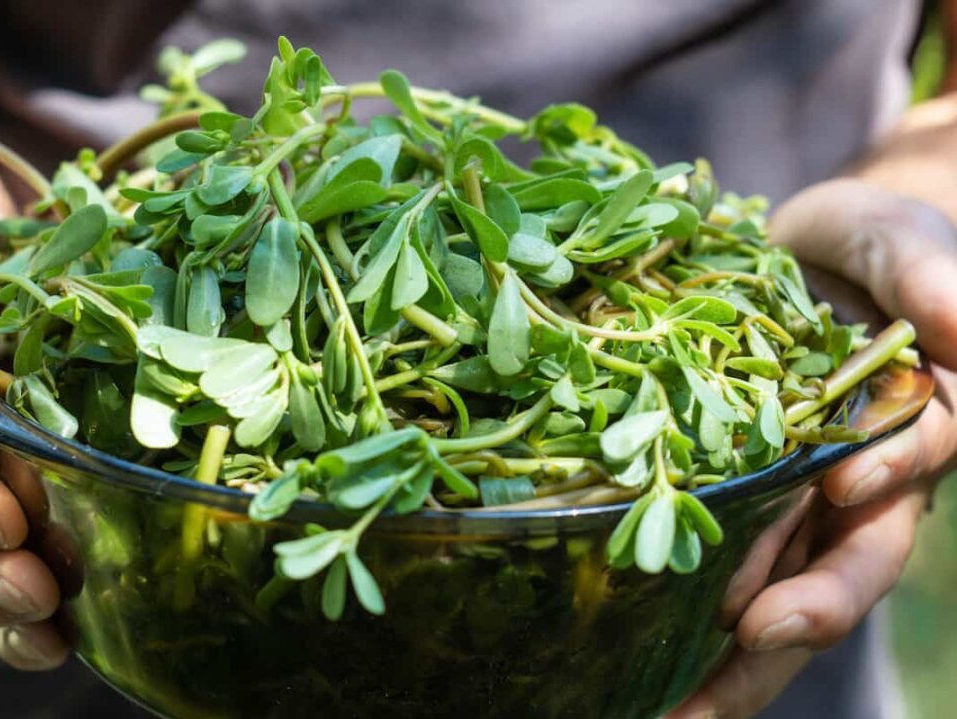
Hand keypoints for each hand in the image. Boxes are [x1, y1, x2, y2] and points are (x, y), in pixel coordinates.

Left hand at [668, 179, 956, 717]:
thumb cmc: (877, 247)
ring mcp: (780, 491)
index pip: (905, 477)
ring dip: (720, 656)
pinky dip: (668, 597)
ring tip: (663, 710)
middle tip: (729, 674)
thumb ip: (931, 278)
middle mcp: (846, 484)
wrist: (811, 250)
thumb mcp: (906, 242)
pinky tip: (618, 649)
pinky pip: (701, 544)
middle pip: (833, 571)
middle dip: (789, 624)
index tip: (843, 488)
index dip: (885, 483)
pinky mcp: (721, 478)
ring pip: (764, 584)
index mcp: (905, 438)